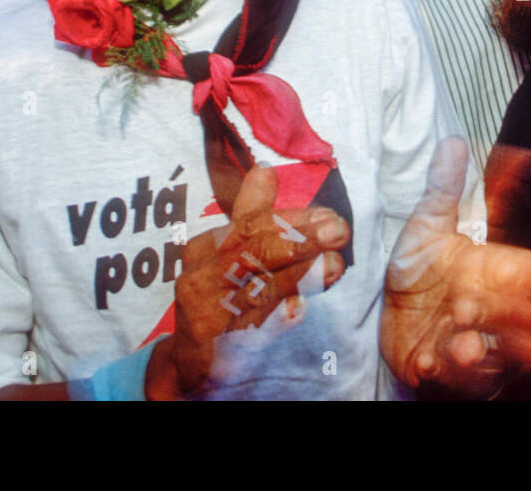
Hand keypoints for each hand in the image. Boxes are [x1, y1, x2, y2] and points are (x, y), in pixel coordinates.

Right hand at [145, 164, 348, 398]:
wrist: (191, 360)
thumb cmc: (219, 297)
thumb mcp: (229, 254)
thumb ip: (251, 215)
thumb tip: (265, 170)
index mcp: (206, 247)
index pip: (251, 223)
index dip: (293, 217)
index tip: (328, 214)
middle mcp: (201, 275)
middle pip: (255, 250)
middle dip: (301, 238)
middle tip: (338, 231)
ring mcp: (206, 310)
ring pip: (258, 286)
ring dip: (301, 273)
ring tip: (334, 264)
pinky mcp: (215, 343)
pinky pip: (252, 324)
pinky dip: (279, 313)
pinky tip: (301, 308)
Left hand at [381, 137, 530, 395]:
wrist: (386, 316)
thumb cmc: (420, 272)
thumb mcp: (427, 227)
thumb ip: (445, 190)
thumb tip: (454, 143)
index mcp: (499, 271)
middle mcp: (497, 308)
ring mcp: (481, 340)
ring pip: (502, 350)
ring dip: (491, 348)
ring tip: (470, 345)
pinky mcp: (455, 370)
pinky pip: (461, 375)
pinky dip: (451, 369)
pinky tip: (436, 359)